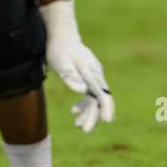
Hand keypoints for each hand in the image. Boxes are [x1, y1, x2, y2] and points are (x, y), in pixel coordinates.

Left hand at [40, 0, 114, 132]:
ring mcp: (93, 76)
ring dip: (89, 113)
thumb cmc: (59, 50)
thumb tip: (82, 91)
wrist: (61, 36)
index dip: (106, 108)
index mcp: (92, 73)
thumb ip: (71, 77)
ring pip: (95, 99)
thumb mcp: (61, 64)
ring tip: (77, 126)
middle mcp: (96, 75)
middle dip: (94, 116)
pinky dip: (85, 105)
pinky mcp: (89, 77)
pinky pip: (91, 95)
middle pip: (100, 99)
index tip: (106, 121)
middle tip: (84, 130)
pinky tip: (74, 111)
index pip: (103, 94)